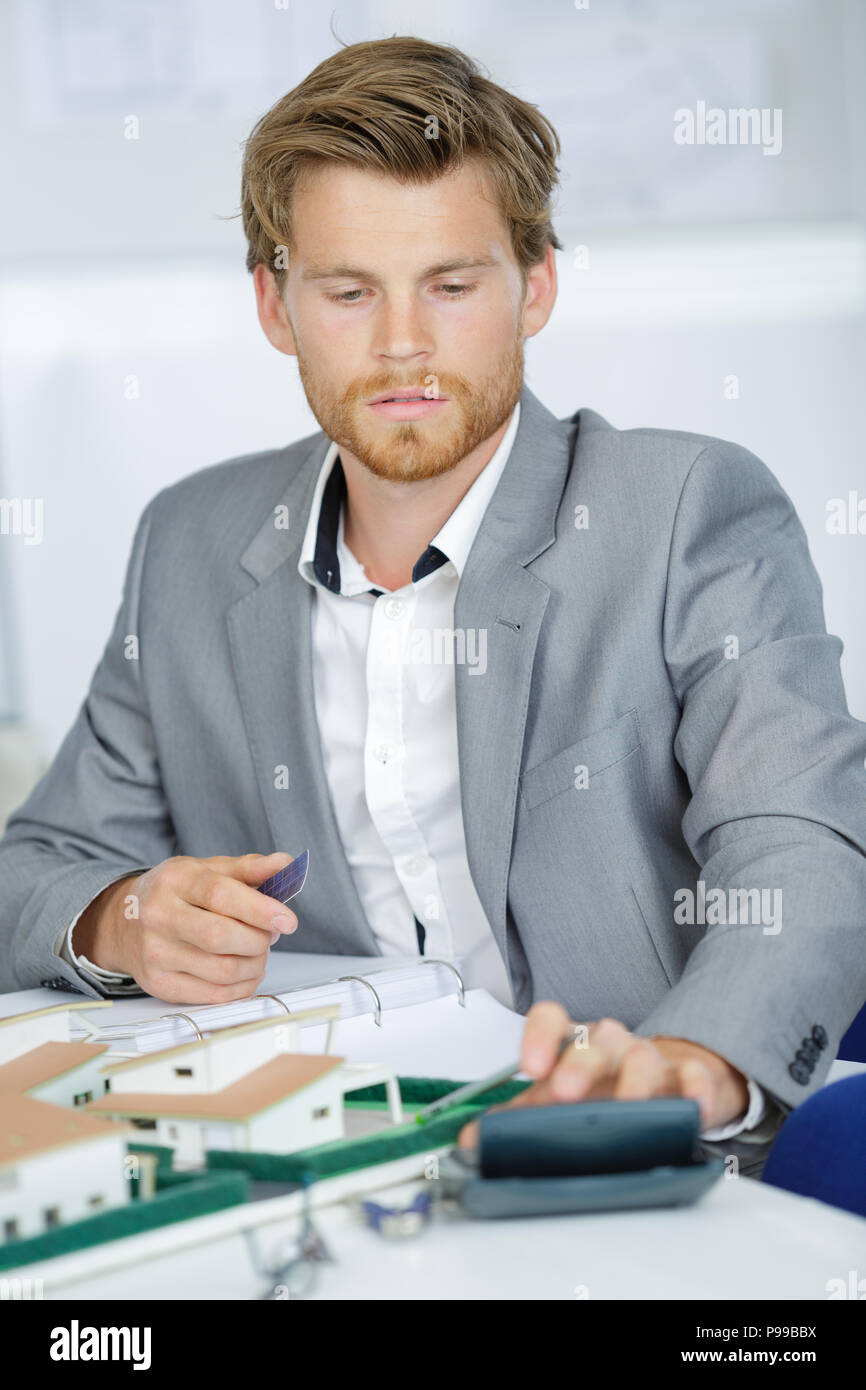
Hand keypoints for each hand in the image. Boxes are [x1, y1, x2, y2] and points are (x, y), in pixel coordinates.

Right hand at [72, 851, 299, 1002]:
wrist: (124, 921)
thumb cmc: (176, 893)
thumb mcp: (208, 869)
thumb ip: (249, 868)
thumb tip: (286, 864)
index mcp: (175, 880)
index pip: (221, 895)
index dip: (261, 910)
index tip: (287, 921)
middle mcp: (159, 916)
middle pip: (221, 937)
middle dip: (259, 940)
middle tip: (270, 935)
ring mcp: (155, 953)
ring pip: (222, 970)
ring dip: (255, 964)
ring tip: (258, 952)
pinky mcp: (158, 984)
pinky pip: (214, 995)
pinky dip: (241, 987)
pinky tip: (246, 971)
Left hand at [456, 1001, 748, 1148]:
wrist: (666, 1082)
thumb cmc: (606, 1090)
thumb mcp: (559, 1101)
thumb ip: (517, 1118)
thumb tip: (473, 1140)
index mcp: (575, 1045)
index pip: (553, 1019)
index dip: (539, 1036)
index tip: (530, 1065)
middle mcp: (611, 1046)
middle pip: (597, 1037)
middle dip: (579, 1063)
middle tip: (566, 1092)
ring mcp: (652, 1059)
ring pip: (642, 1054)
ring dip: (634, 1079)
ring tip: (628, 1107)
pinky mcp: (690, 1078)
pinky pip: (694, 1076)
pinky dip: (693, 1091)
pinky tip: (690, 1108)